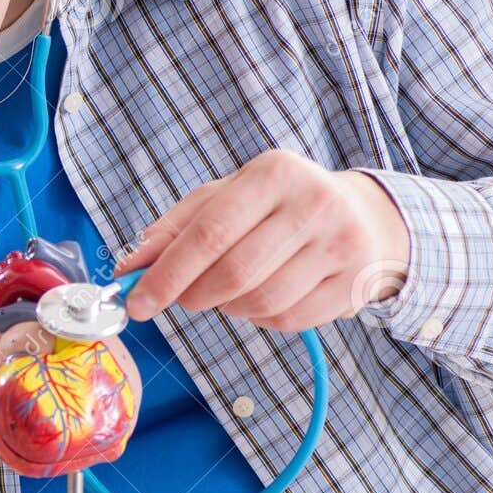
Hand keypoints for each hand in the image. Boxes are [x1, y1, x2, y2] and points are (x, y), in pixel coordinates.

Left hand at [113, 150, 410, 332]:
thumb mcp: (226, 197)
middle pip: (235, 273)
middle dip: (193, 295)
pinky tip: (260, 298)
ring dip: (227, 307)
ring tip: (226, 290)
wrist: (363, 216)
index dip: (167, 273)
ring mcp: (341, 245)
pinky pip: (289, 321)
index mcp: (274, 172)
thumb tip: (128, 268)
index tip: (137, 302)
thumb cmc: (277, 205)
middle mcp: (314, 204)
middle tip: (179, 298)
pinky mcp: (356, 285)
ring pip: (260, 302)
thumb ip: (174, 228)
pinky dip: (259, 319)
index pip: (210, 232)